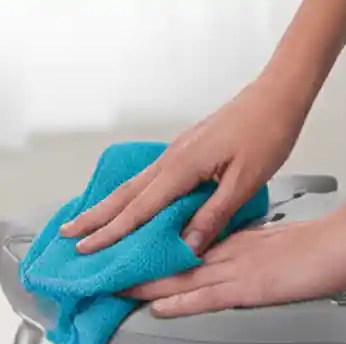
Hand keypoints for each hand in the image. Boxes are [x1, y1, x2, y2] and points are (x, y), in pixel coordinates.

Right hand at [60, 72, 313, 254]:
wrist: (278, 93)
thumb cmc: (267, 132)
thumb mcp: (245, 182)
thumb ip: (213, 215)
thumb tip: (186, 246)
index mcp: (182, 168)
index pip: (138, 209)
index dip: (111, 232)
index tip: (86, 248)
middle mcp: (171, 159)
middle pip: (124, 195)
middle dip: (94, 217)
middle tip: (67, 235)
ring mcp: (176, 152)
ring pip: (133, 185)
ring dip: (107, 206)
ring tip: (86, 221)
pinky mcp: (185, 150)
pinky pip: (148, 178)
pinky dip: (129, 194)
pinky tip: (126, 201)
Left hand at [120, 210, 345, 317]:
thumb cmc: (320, 243)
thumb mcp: (274, 243)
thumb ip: (247, 252)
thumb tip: (228, 261)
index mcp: (232, 242)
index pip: (182, 249)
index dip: (150, 256)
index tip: (124, 258)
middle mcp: (226, 253)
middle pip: (171, 262)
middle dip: (134, 269)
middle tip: (102, 272)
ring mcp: (236, 269)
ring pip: (180, 278)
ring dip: (144, 284)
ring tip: (111, 288)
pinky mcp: (250, 286)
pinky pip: (207, 295)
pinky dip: (179, 302)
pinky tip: (157, 306)